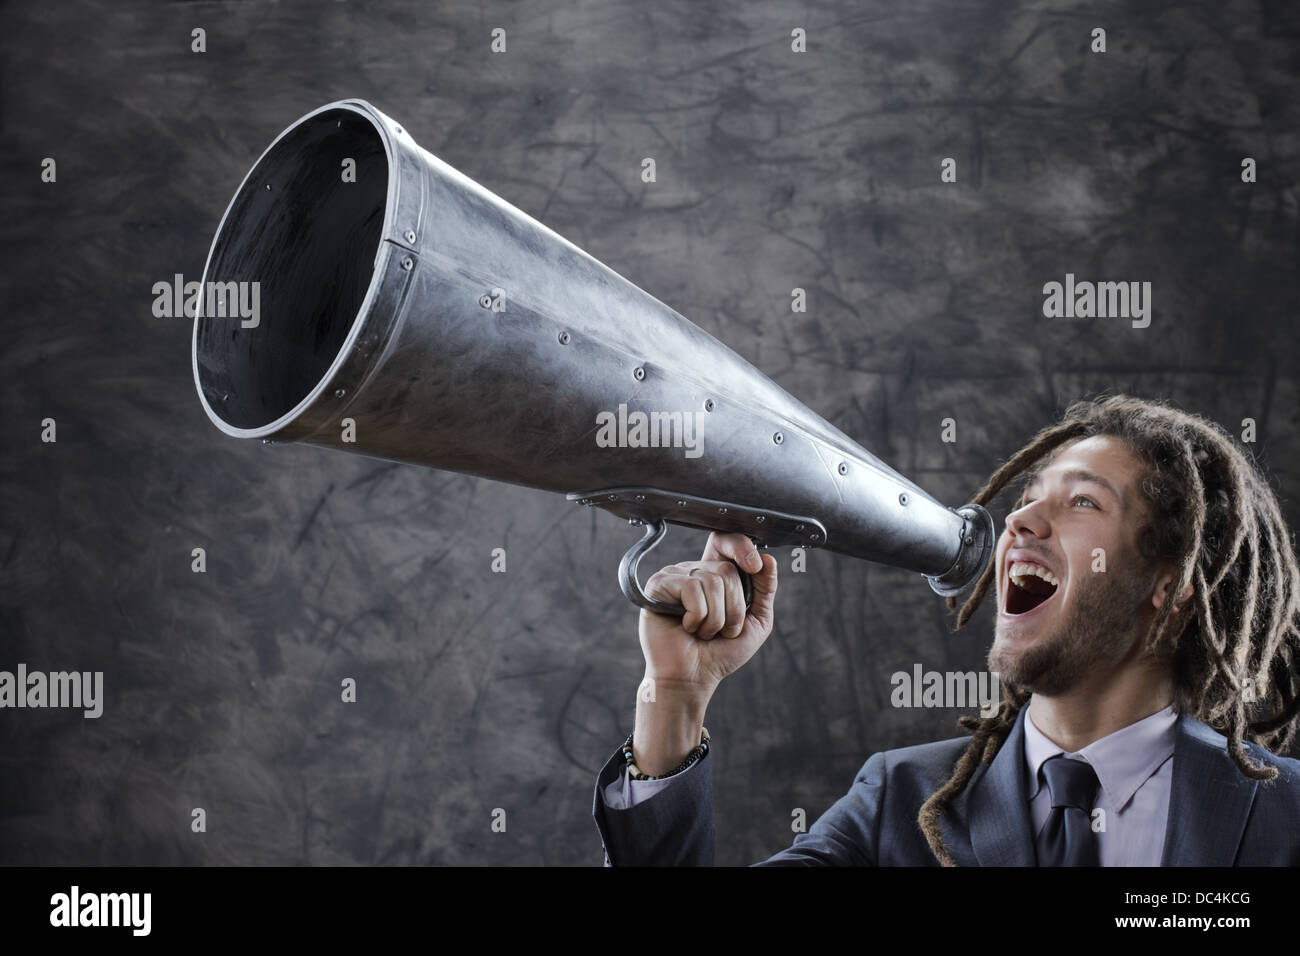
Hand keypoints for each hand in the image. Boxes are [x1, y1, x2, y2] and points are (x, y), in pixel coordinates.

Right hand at [638, 531, 778, 696]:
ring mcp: (675, 575)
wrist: (694, 677)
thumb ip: (764, 589)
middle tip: (722, 630)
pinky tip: (686, 627)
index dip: (742, 546)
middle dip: (734, 608)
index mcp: (716, 573)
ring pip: (712, 581)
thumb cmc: (721, 652)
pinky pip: (691, 589)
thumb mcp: (756, 621)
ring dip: (716, 618)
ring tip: (704, 632)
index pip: (727, 541)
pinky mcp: (659, 585)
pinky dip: (698, 616)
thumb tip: (768, 558)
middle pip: (727, 569)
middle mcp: (694, 569)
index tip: (755, 566)